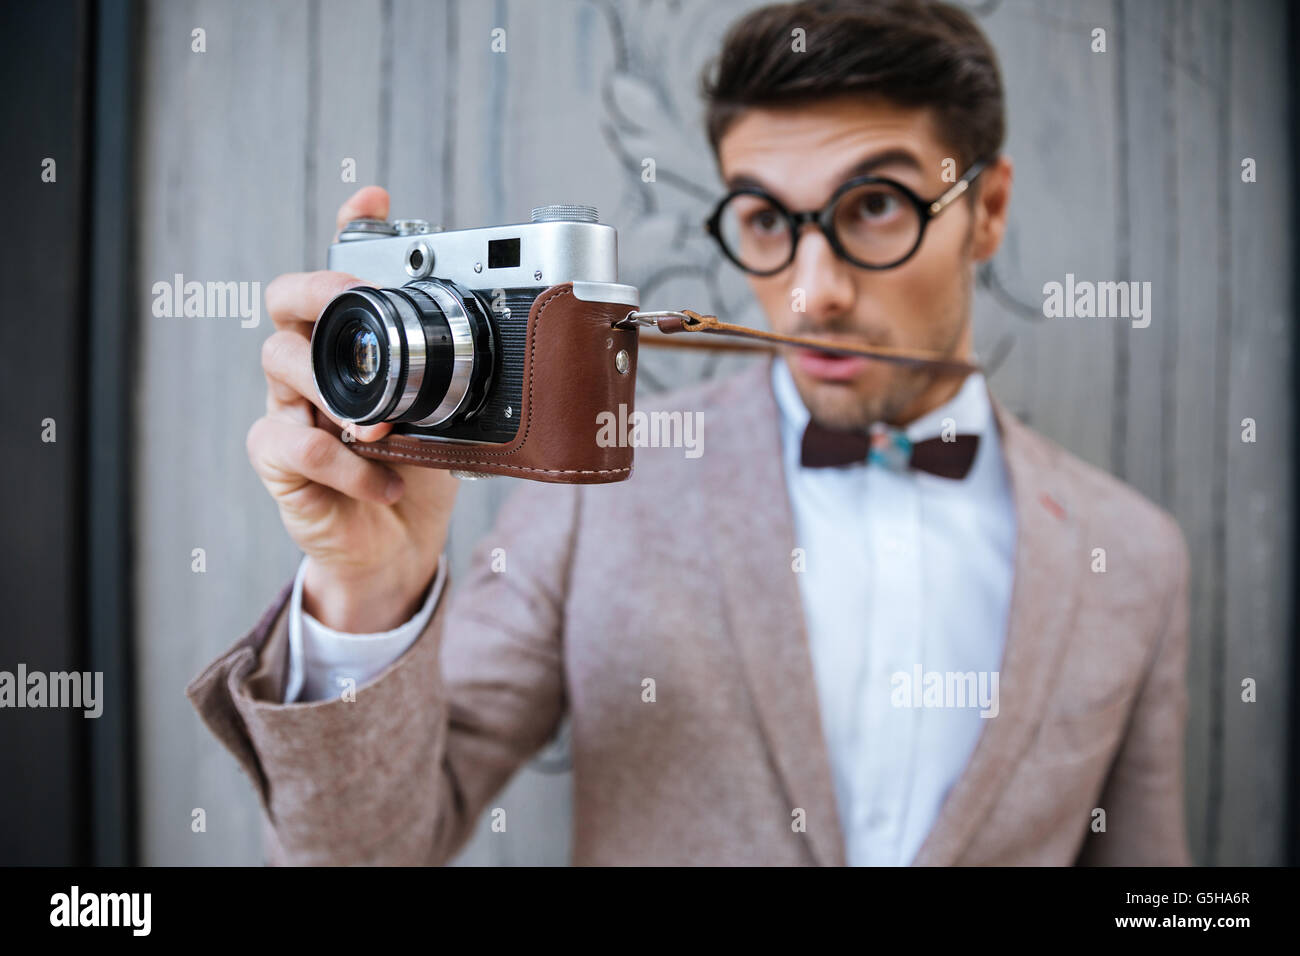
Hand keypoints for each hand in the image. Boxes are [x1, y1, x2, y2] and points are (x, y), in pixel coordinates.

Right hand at [247, 186, 458, 631]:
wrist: (396, 548)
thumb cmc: (420, 472)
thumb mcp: (451, 419)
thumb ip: (463, 380)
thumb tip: (523, 343)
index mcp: (354, 344)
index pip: (340, 272)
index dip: (350, 229)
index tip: (374, 196)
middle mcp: (312, 363)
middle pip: (285, 296)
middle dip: (319, 287)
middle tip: (359, 299)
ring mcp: (287, 407)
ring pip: (280, 359)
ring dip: (336, 386)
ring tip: (376, 423)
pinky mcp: (277, 460)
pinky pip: (294, 443)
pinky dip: (344, 462)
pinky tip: (382, 479)